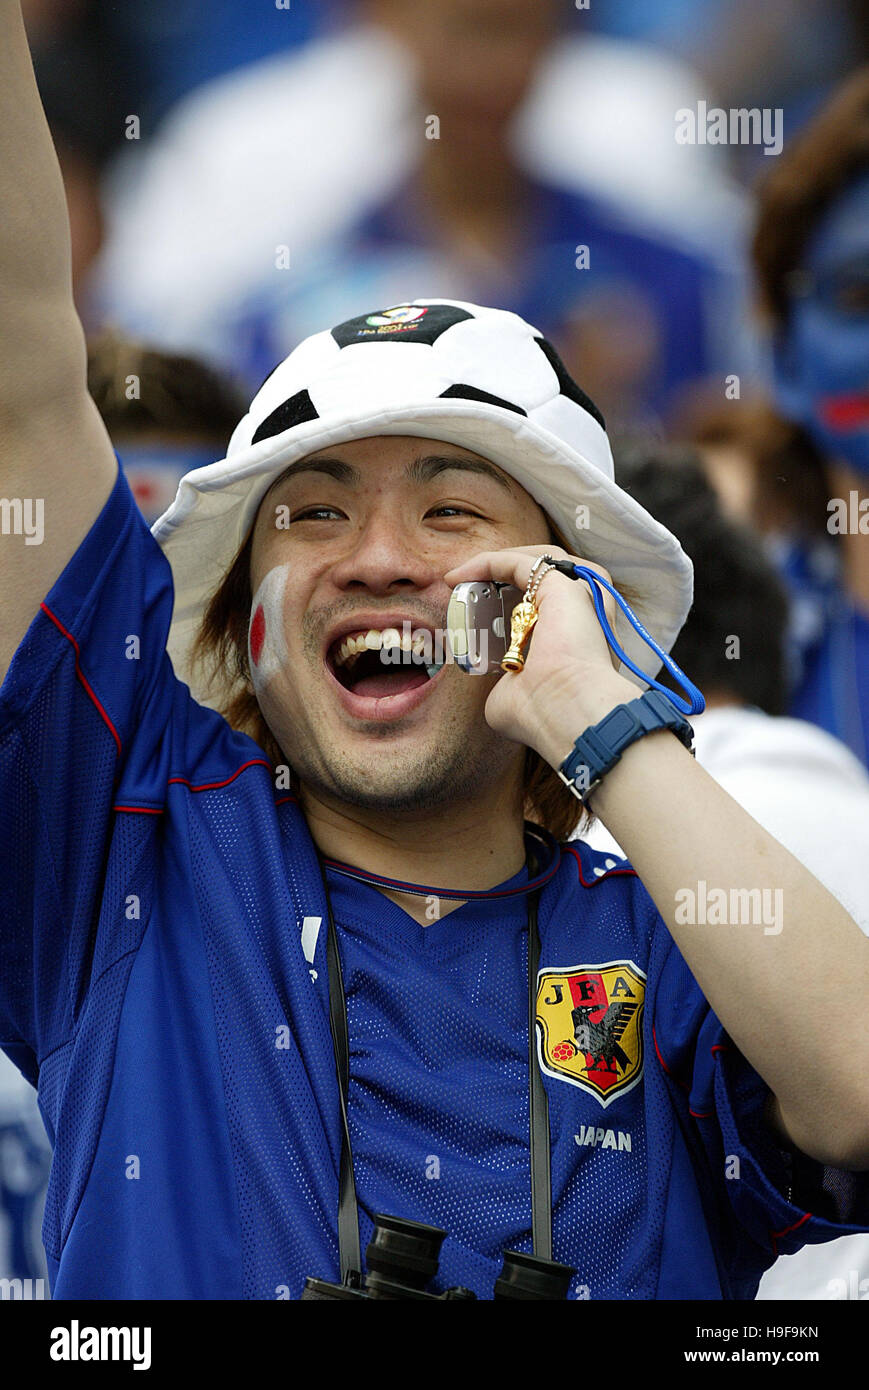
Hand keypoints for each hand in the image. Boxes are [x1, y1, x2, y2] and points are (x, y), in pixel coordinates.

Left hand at [443, 546, 636, 769]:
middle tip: (466, 587)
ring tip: (463, 575)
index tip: (476, 611)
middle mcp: (582, 614)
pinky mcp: (564, 585)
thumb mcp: (513, 697)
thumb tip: (499, 686)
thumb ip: (508, 684)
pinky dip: (489, 562)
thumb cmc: (544, 715)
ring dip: (499, 562)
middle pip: (545, 577)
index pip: (547, 607)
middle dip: (504, 575)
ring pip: (539, 560)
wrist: (565, 713)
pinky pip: (521, 562)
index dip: (511, 603)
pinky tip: (459, 576)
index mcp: (575, 639)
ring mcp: (579, 596)